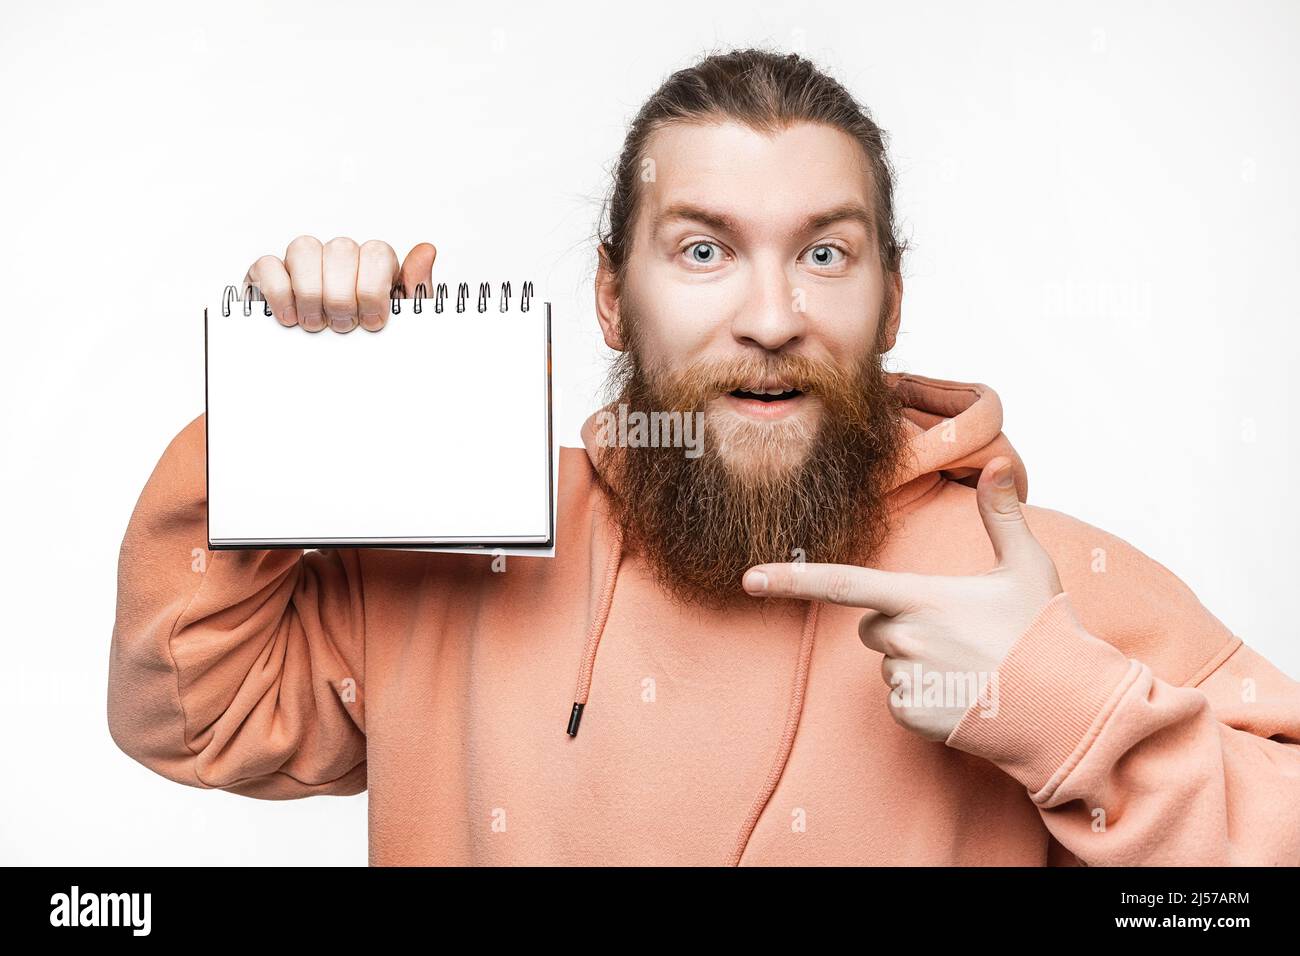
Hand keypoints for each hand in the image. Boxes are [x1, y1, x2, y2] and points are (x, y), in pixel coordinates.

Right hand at [243, 236, 436, 332]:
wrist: (331, 376)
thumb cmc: (368, 341)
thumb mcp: (401, 323)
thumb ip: (416, 290)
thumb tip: (426, 251)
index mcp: (373, 265)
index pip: (377, 252)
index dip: (373, 288)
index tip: (372, 321)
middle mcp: (338, 258)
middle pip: (342, 249)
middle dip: (343, 295)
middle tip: (343, 326)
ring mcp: (302, 263)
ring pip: (305, 248)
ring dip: (312, 292)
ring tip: (317, 325)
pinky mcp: (268, 274)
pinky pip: (268, 264)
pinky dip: (279, 292)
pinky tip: (290, 318)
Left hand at [742, 456, 1063, 741]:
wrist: (1069, 708)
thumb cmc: (1045, 633)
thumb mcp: (1027, 567)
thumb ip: (1001, 515)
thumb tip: (999, 461)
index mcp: (922, 599)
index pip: (842, 584)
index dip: (791, 579)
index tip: (749, 579)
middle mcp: (906, 639)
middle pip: (873, 625)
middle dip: (902, 625)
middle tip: (959, 633)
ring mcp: (907, 681)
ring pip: (888, 664)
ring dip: (916, 663)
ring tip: (969, 667)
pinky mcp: (912, 717)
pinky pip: (898, 700)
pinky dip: (923, 698)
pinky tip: (963, 695)